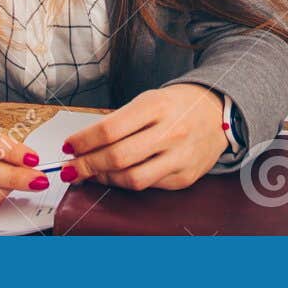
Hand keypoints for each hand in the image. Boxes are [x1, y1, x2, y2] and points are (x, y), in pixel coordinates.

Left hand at [62, 84, 227, 190]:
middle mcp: (171, 132)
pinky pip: (149, 186)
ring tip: (92, 173)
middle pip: (118, 157)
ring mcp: (180, 157)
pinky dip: (126, 183)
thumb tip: (83, 145)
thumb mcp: (148, 100)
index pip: (110, 129)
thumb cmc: (176, 106)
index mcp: (157, 106)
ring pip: (132, 179)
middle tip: (71, 168)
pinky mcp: (185, 177)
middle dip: (87, 165)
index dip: (84, 141)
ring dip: (104, 179)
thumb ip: (118, 122)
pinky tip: (117, 176)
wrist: (217, 114)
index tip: (69, 147)